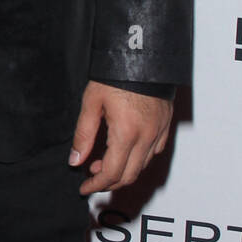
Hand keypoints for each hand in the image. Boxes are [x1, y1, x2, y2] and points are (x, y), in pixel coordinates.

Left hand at [68, 81, 172, 195]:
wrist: (141, 54)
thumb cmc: (115, 74)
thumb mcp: (92, 102)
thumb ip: (83, 135)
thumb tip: (75, 161)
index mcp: (127, 133)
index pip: (111, 173)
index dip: (96, 185)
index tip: (84, 187)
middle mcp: (147, 136)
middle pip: (129, 175)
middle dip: (109, 183)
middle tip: (92, 178)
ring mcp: (159, 131)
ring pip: (143, 166)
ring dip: (123, 171)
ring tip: (103, 161)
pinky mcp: (166, 124)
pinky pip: (155, 151)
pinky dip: (139, 158)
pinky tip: (126, 149)